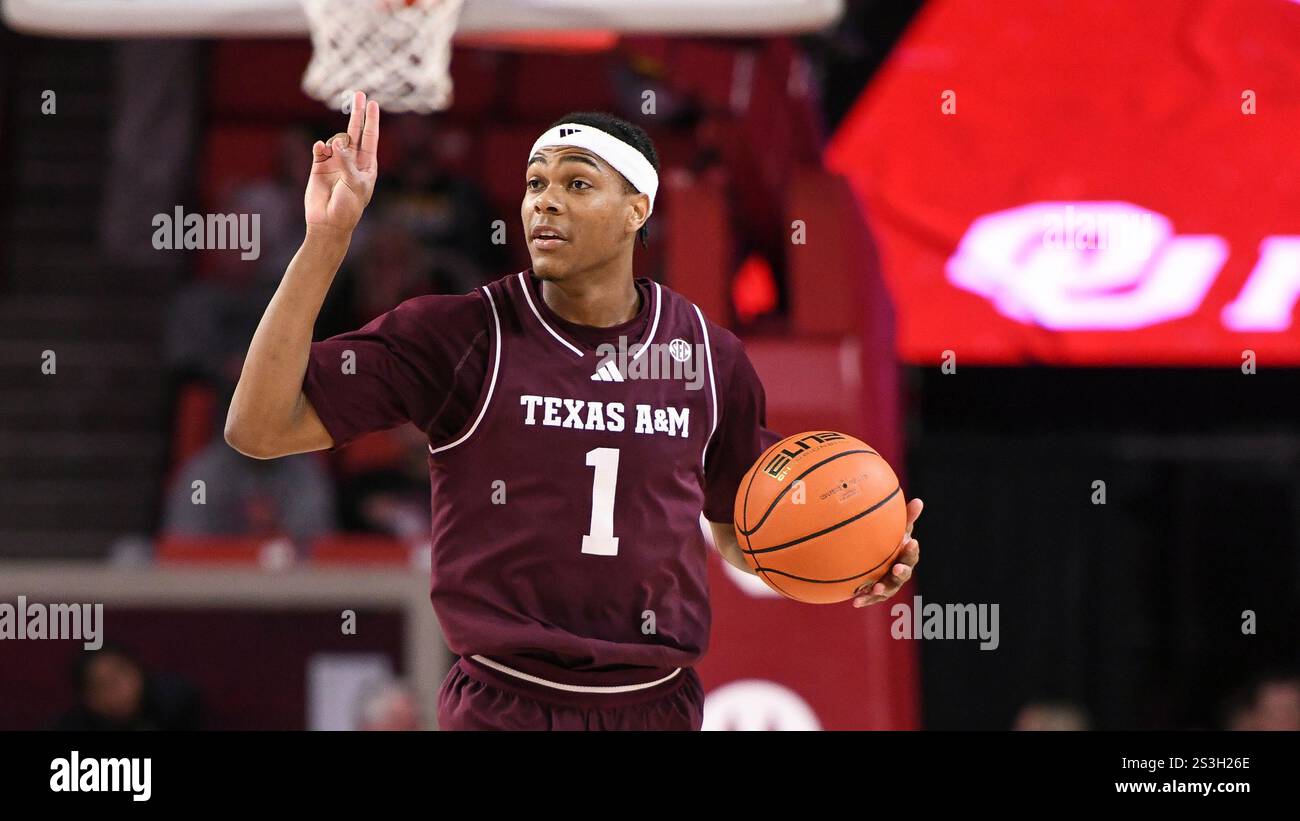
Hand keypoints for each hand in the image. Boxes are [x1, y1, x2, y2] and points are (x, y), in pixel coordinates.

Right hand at [305, 91, 379, 237]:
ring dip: (336, 142)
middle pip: (354, 131)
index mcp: (366, 166)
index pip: (370, 138)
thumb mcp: (355, 185)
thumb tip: (338, 141)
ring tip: (336, 151)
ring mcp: (335, 162)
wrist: (328, 223)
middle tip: (359, 94)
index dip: (371, 121)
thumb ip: (347, 162)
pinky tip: (321, 148)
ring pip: (335, 140)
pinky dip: (321, 147)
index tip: (373, 103)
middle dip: (357, 113)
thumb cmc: (348, 208)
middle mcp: (351, 161)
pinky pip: (320, 150)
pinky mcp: (319, 166)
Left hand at [852, 497, 922, 607]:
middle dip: (902, 571)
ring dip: (884, 588)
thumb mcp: (897, 529)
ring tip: (876, 587)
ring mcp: (889, 583)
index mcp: (905, 556)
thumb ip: (906, 518)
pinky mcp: (876, 592)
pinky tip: (855, 601)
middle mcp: (899, 571)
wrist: (873, 558)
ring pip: (889, 588)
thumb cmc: (889, 541)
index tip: (911, 542)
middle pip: (904, 573)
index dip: (912, 549)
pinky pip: (871, 597)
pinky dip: (865, 599)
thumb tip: (919, 500)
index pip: (911, 554)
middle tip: (897, 567)